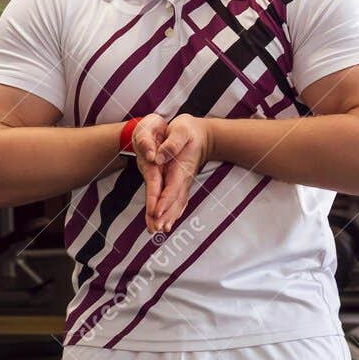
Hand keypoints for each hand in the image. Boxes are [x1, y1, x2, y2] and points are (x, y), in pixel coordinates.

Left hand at [136, 113, 211, 232]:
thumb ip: (172, 143)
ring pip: (176, 204)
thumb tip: (159, 157)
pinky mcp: (182, 184)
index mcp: (181, 168)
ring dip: (168, 218)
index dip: (164, 201)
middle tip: (155, 229)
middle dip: (164, 215)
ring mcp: (184, 183)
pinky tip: (169, 223)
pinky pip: (178, 202)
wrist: (203, 134)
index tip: (156, 212)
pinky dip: (173, 213)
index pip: (172, 188)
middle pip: (174, 201)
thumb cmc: (189, 129)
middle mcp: (183, 179)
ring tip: (158, 230)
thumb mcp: (181, 129)